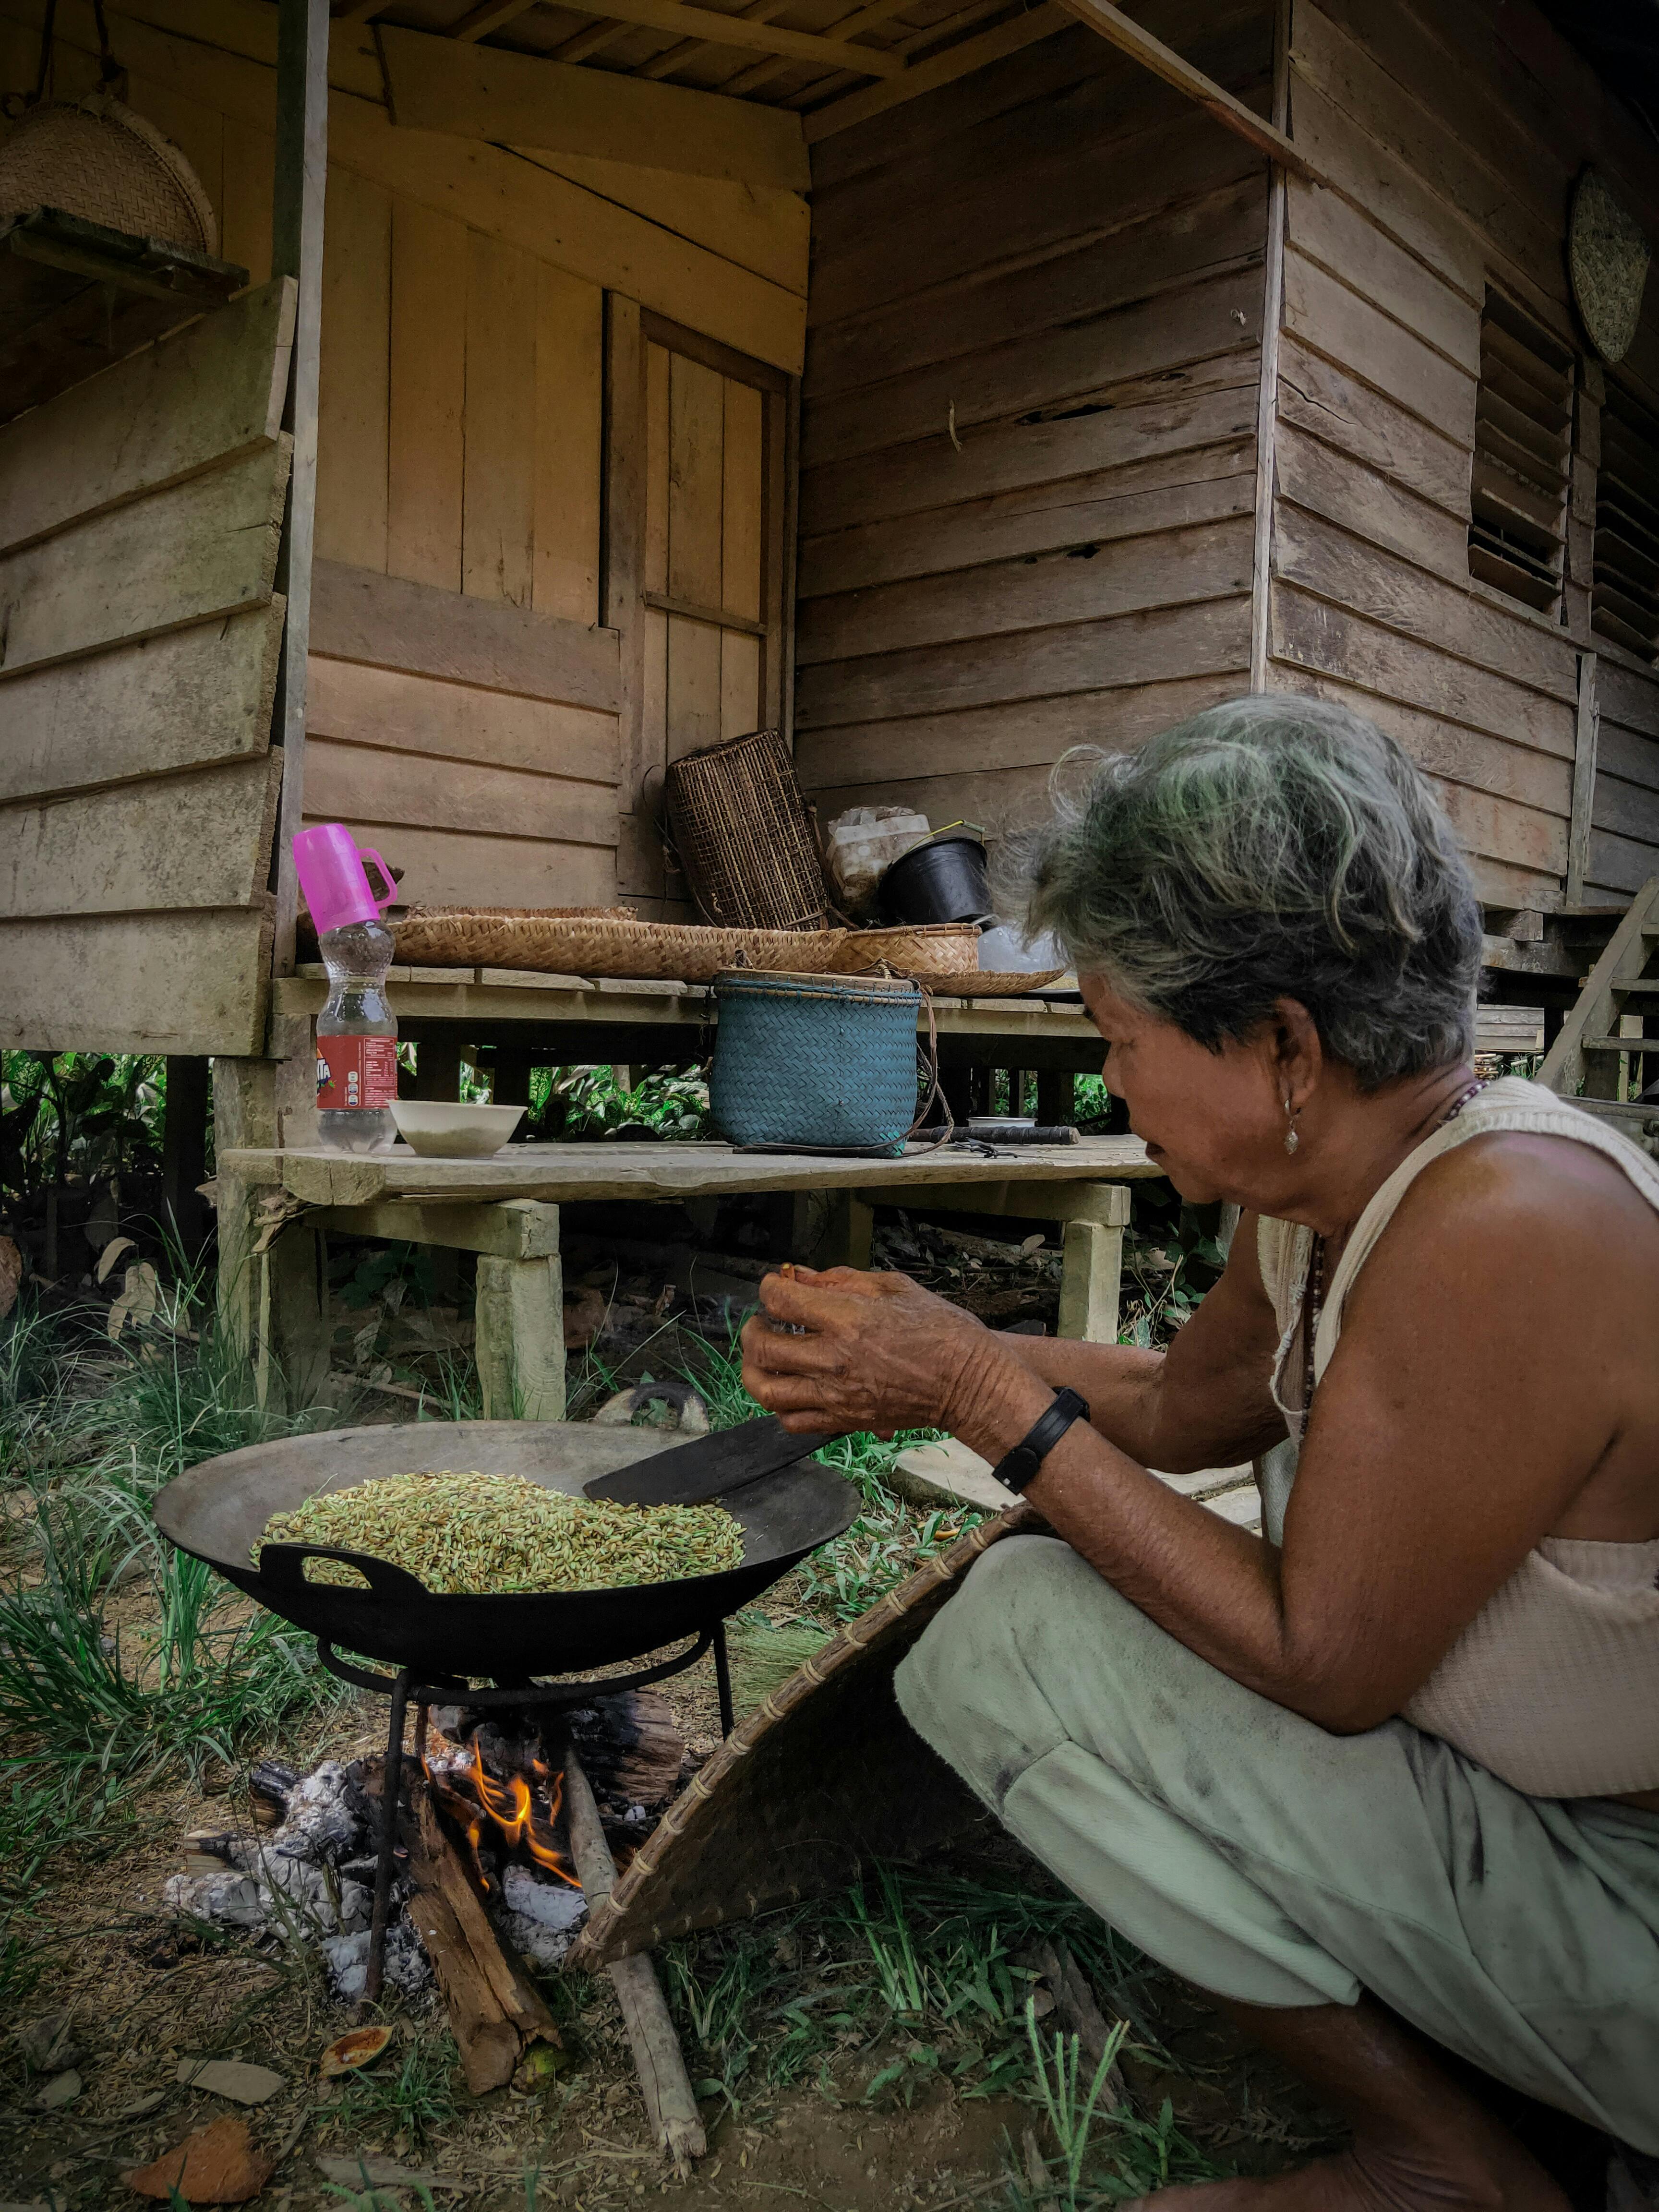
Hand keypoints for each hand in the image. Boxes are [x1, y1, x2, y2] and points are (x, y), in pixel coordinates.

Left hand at [740, 1265, 1015, 1438]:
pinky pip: (792, 1421)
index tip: (774, 1285)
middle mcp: (834, 1361)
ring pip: (766, 1391)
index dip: (769, 1287)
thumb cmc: (940, 1330)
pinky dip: (779, 1405)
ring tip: (764, 1357)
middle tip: (762, 1322)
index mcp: (848, 1320)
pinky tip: (787, 1387)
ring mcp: (836, 1396)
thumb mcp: (895, 1287)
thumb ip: (841, 1280)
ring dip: (754, 1369)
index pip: (781, 1301)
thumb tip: (802, 1275)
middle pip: (763, 1347)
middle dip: (752, 1329)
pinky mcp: (844, 1421)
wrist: (969, 1383)